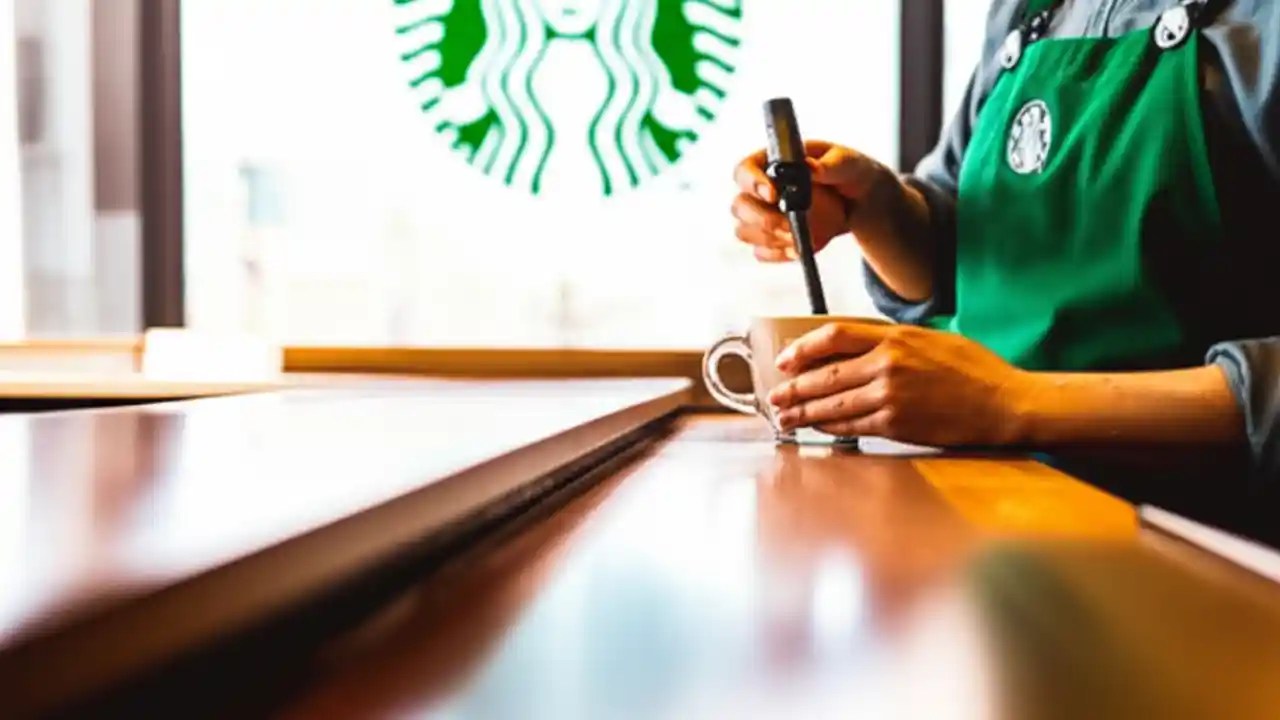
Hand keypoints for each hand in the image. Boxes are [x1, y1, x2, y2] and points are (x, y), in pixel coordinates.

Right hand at [730, 140, 905, 262]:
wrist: (858, 202)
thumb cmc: (849, 172)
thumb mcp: (848, 163)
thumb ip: (831, 165)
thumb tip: (811, 168)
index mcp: (770, 162)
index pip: (744, 170)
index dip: (752, 183)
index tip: (773, 194)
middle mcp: (758, 190)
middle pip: (739, 205)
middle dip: (763, 219)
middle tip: (789, 225)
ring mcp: (761, 216)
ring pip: (745, 232)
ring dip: (771, 239)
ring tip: (801, 239)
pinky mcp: (770, 239)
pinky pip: (762, 252)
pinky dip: (779, 254)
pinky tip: (801, 250)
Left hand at [767, 322, 1031, 446]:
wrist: (1005, 404)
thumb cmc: (975, 370)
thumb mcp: (932, 339)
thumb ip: (894, 341)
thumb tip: (859, 347)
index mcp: (896, 337)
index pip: (834, 337)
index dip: (803, 348)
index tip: (786, 359)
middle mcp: (888, 364)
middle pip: (825, 374)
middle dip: (794, 387)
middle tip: (775, 395)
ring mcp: (890, 395)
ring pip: (832, 403)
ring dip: (803, 411)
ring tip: (784, 417)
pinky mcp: (896, 424)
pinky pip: (851, 426)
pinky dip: (829, 427)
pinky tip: (816, 428)